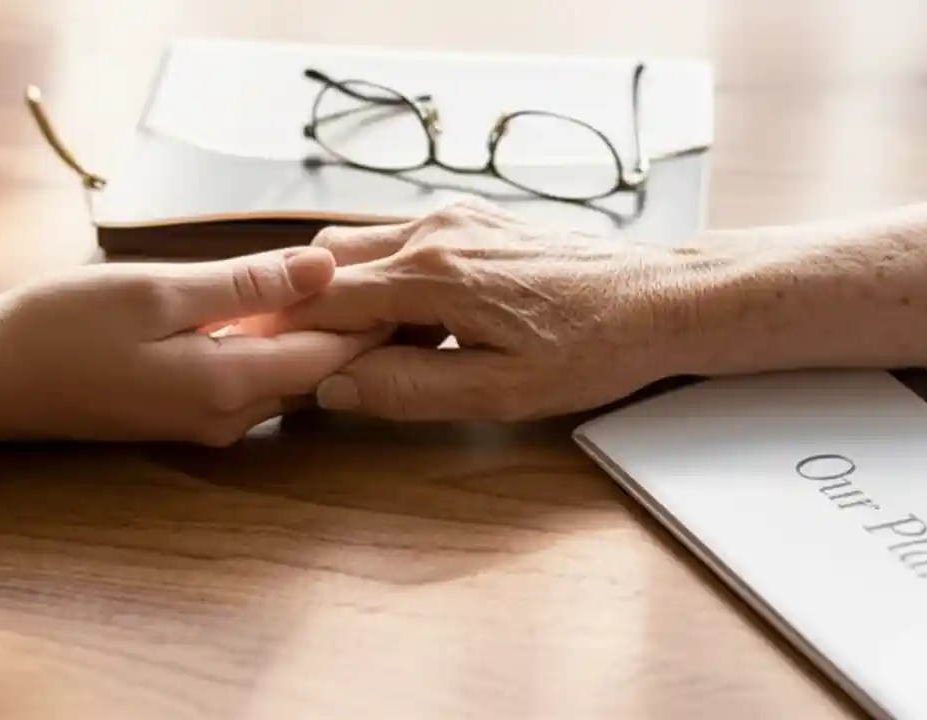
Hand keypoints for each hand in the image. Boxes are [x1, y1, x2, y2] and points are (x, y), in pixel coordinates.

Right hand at [0, 247, 386, 445]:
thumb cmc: (61, 327)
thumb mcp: (156, 290)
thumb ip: (247, 284)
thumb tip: (325, 269)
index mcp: (228, 385)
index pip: (333, 356)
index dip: (381, 320)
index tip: (423, 286)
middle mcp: (233, 417)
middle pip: (324, 374)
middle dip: (368, 334)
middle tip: (415, 289)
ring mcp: (214, 423)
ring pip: (296, 379)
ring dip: (330, 341)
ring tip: (373, 294)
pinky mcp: (195, 415)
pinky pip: (263, 382)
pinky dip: (289, 349)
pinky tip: (297, 313)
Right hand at [272, 200, 697, 420]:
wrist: (659, 300)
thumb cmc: (593, 349)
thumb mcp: (501, 393)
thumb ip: (409, 389)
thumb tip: (333, 388)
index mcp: (434, 273)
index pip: (323, 299)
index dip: (288, 335)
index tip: (267, 364)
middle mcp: (436, 230)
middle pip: (327, 260)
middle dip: (307, 309)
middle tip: (313, 361)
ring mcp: (456, 218)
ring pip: (361, 244)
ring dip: (347, 293)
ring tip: (368, 348)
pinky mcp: (475, 220)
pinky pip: (400, 239)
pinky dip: (384, 277)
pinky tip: (413, 323)